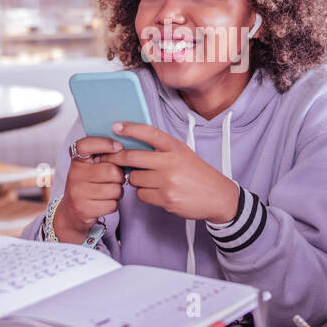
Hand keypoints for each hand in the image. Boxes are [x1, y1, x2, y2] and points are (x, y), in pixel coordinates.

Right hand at [56, 135, 126, 243]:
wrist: (71, 212)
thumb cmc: (87, 185)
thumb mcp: (89, 168)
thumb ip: (104, 157)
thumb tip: (128, 151)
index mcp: (77, 161)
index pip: (86, 145)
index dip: (104, 143)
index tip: (118, 147)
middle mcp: (74, 174)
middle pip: (111, 171)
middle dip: (120, 177)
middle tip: (115, 179)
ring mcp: (78, 192)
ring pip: (115, 189)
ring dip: (118, 192)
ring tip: (109, 192)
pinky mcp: (84, 209)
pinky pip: (112, 205)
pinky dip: (113, 205)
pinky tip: (104, 203)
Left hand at [100, 122, 239, 223]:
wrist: (217, 196)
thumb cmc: (197, 173)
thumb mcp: (183, 153)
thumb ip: (161, 148)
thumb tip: (132, 146)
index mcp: (175, 147)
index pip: (149, 133)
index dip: (130, 129)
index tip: (116, 127)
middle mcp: (171, 162)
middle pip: (132, 157)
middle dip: (117, 158)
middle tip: (108, 158)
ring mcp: (168, 181)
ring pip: (134, 178)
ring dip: (135, 179)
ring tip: (149, 179)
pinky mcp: (166, 199)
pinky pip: (141, 194)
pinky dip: (144, 193)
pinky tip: (156, 191)